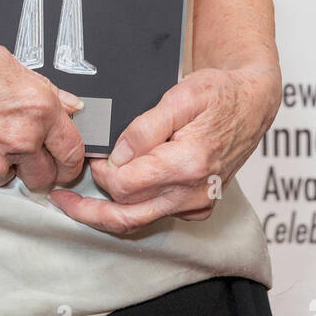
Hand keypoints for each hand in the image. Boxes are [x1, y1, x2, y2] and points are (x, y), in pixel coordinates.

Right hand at [0, 38, 85, 195]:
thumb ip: (41, 87)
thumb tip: (68, 103)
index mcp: (36, 109)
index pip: (73, 151)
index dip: (70, 158)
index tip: (64, 160)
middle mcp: (20, 142)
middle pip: (46, 175)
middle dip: (38, 167)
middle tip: (19, 150)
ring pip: (9, 178)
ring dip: (0, 165)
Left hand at [48, 65, 279, 233]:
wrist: (252, 104)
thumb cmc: (220, 94)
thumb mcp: (181, 96)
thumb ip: (146, 127)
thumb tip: (118, 154)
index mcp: (189, 164)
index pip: (127, 185)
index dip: (101, 172)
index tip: (89, 157)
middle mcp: (195, 192)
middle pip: (129, 213)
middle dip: (92, 205)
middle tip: (63, 196)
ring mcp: (198, 203)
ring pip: (141, 221)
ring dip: (106, 215)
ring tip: (74, 205)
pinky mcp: (199, 206)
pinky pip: (157, 215)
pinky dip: (132, 209)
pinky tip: (112, 195)